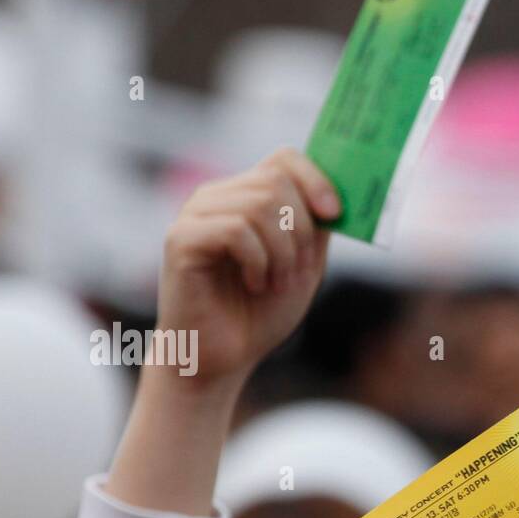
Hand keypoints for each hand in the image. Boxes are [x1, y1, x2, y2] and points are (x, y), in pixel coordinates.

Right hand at [157, 147, 339, 393]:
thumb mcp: (304, 266)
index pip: (284, 159)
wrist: (222, 358)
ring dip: (282, 252)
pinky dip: (258, 261)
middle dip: (301, 230)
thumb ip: (317, 228)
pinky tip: (254, 285)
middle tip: (295, 270)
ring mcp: (196, 215)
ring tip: (275, 283)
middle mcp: (218, 197)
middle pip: (276, 181)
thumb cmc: (259, 314)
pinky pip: (236, 230)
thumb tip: (337, 195)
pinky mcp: (181, 239)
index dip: (316, 179)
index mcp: (247, 198)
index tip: (335, 213)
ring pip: (259, 205)